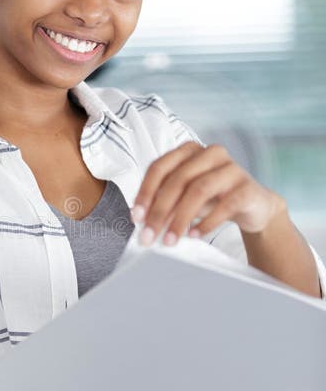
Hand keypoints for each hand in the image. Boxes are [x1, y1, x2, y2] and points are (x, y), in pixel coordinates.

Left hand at [131, 141, 285, 245]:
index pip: (160, 167)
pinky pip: (225, 205)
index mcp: (189, 150)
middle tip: (149, 235)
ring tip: (170, 240)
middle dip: (160, 211)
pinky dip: (207, 222)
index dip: (145, 192)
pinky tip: (195, 235)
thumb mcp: (185, 197)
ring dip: (181, 218)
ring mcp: (231, 168)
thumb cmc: (213, 199)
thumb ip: (165, 202)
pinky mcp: (248, 187)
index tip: (136, 217)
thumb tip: (142, 222)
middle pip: (178, 180)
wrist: (253, 206)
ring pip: (200, 190)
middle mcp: (210, 153)